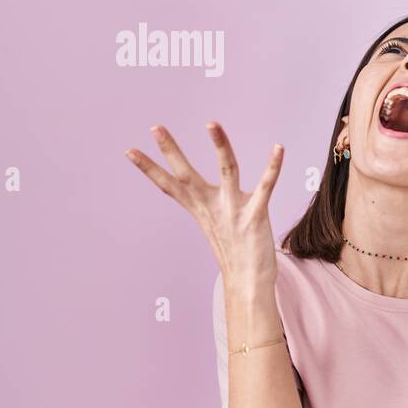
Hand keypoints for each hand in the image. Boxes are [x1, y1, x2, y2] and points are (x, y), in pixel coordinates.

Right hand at [125, 122, 284, 286]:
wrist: (249, 284)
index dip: (149, 168)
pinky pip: (265, 186)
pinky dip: (272, 167)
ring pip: (227, 170)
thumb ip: (211, 205)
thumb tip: (201, 196)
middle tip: (155, 127)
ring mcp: (234, 210)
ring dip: (220, 146)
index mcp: (201, 209)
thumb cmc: (236, 254)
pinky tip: (278, 147)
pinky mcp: (256, 215)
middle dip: (171, 150)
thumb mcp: (218, 224)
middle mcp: (213, 207)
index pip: (169, 185)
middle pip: (187, 174)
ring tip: (211, 123)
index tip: (129, 150)